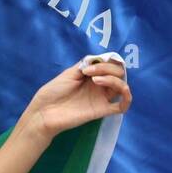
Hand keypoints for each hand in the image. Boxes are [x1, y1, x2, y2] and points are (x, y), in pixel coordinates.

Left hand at [15, 60, 131, 147]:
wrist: (43, 112)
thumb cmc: (52, 93)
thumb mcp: (69, 73)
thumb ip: (85, 65)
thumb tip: (99, 59)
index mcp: (91, 76)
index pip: (109, 64)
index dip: (104, 61)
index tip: (87, 66)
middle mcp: (99, 86)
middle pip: (118, 72)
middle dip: (107, 68)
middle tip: (89, 73)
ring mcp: (101, 98)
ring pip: (121, 85)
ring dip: (113, 79)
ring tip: (95, 81)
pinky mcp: (101, 110)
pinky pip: (122, 105)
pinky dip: (128, 96)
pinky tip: (121, 90)